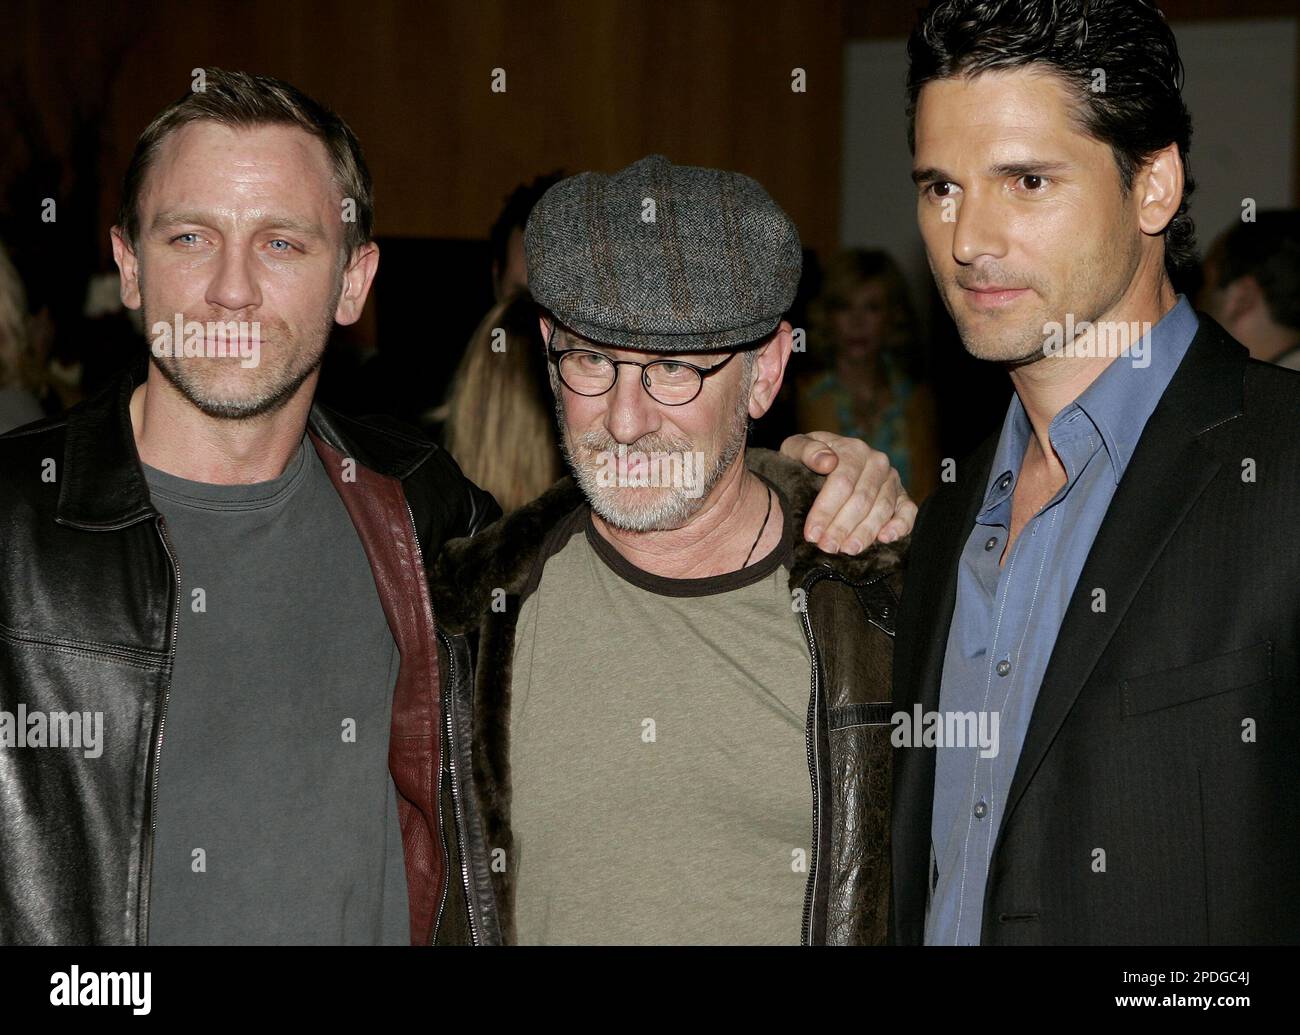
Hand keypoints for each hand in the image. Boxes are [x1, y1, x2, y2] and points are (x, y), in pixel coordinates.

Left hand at [780, 431, 915, 552]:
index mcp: (853, 449)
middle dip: (842, 527)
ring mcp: (892, 480)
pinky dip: (900, 526)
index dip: (826, 510)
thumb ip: (806, 450)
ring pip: (882, 509)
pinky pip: (908, 512)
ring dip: (865, 532)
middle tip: (827, 548)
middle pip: (862, 500)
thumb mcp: (796, 448)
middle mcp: (877, 463)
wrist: (825, 461)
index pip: (842, 483)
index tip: (812, 533)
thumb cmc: (807, 458)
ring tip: (848, 550)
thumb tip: (827, 462)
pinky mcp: (902, 497)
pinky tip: (885, 539)